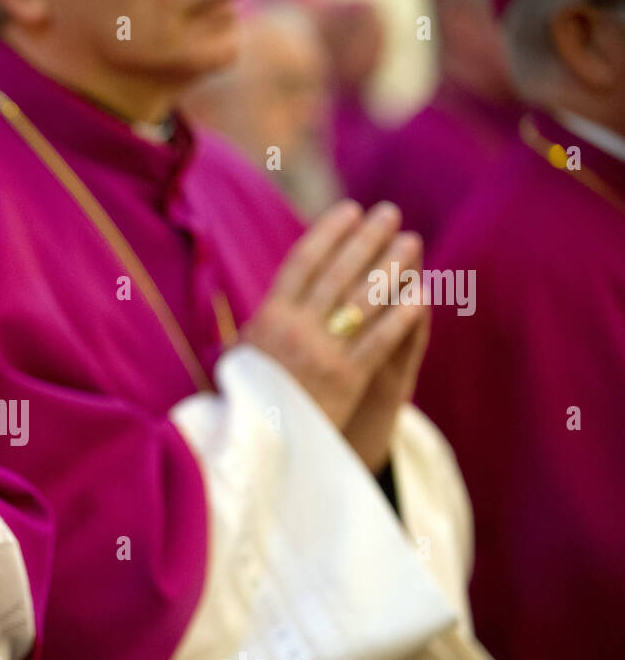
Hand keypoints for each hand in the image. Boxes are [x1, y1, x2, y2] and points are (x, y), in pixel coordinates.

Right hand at [242, 200, 426, 439]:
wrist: (254, 449)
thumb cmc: (245, 400)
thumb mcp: (240, 354)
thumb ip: (258, 323)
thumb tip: (274, 295)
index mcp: (267, 319)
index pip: (302, 262)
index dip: (328, 233)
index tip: (350, 210)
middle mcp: (295, 330)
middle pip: (338, 272)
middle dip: (367, 238)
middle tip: (390, 214)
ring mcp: (322, 354)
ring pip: (364, 299)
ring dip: (392, 266)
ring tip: (410, 242)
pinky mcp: (346, 380)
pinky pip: (381, 340)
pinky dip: (402, 315)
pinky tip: (421, 293)